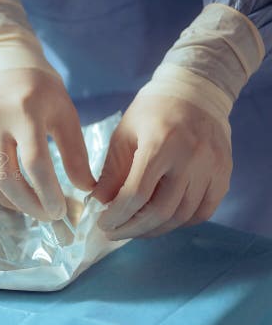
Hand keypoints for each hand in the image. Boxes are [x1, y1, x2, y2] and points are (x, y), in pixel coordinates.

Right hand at [0, 68, 95, 220]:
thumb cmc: (38, 86)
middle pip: (6, 177)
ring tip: (28, 207)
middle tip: (47, 216)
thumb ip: (74, 151)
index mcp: (24, 111)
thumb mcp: (63, 112)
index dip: (49, 193)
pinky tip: (5, 192)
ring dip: (8, 200)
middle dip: (29, 204)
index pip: (35, 164)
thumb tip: (84, 189)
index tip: (61, 211)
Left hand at [92, 94, 231, 239]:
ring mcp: (212, 167)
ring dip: (155, 229)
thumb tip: (101, 204)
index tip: (103, 224)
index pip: (137, 194)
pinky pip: (204, 210)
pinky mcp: (224, 173)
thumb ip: (112, 171)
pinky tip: (162, 221)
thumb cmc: (152, 112)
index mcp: (161, 144)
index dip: (117, 215)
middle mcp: (191, 158)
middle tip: (114, 233)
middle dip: (133, 228)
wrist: (195, 92)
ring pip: (183, 216)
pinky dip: (181, 222)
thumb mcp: (124, 135)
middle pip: (161, 211)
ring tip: (134, 229)